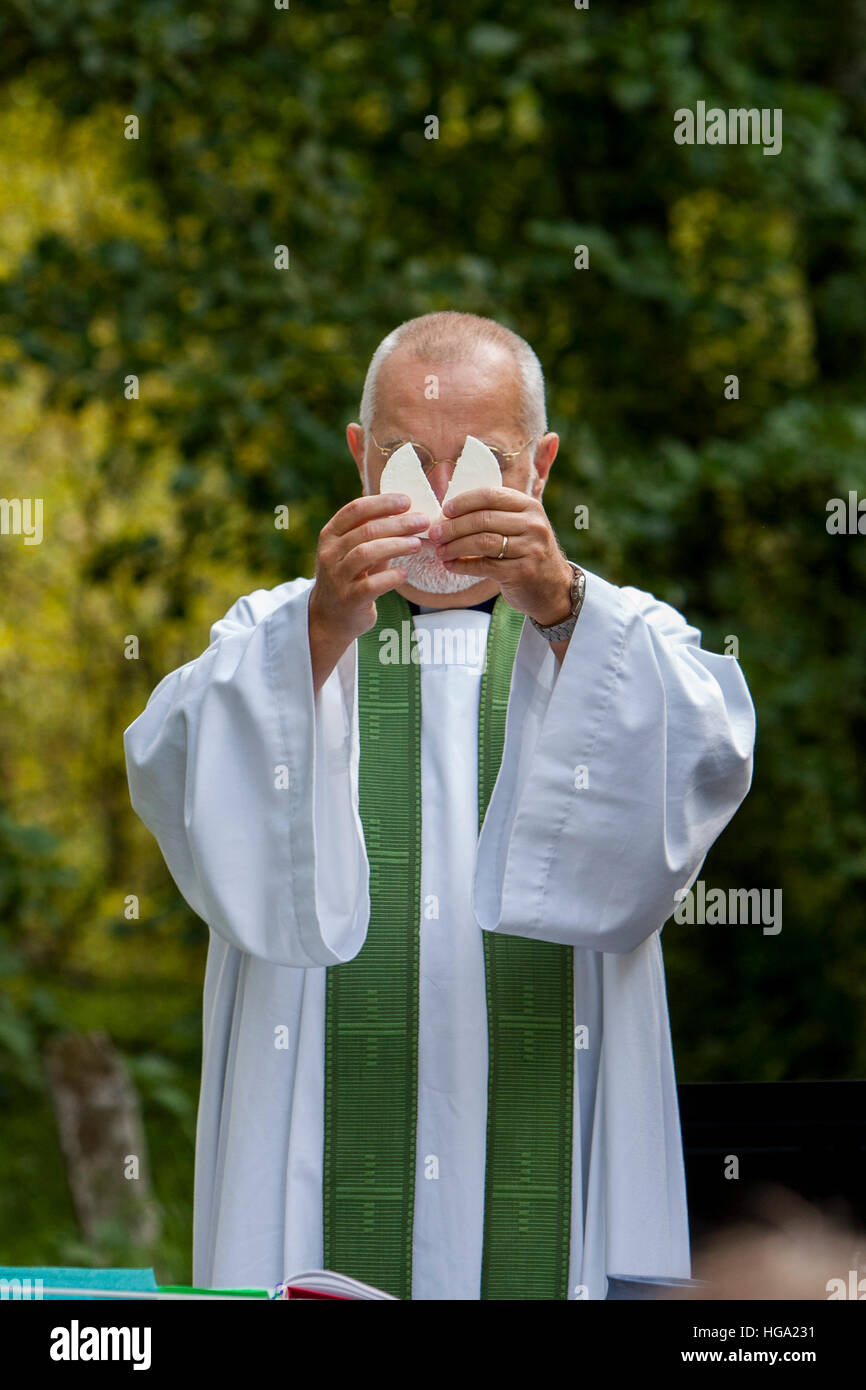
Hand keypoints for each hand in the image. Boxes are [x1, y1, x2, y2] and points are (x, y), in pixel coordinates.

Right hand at [309, 492, 428, 645]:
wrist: (330, 617)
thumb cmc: (350, 577)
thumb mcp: (354, 550)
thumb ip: (372, 532)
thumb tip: (407, 510)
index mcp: (330, 535)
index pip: (355, 510)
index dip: (383, 503)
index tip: (407, 501)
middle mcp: (330, 554)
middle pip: (366, 530)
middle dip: (398, 523)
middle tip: (422, 521)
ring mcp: (337, 577)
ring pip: (367, 553)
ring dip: (397, 545)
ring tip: (417, 544)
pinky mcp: (349, 599)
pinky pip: (372, 584)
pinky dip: (392, 576)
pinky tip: (405, 573)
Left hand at [428, 487, 574, 625]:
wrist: (553, 588)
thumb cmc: (528, 553)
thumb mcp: (521, 527)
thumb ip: (496, 515)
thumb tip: (450, 511)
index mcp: (530, 506)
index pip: (491, 495)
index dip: (464, 501)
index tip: (446, 510)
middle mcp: (533, 525)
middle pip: (484, 519)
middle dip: (454, 527)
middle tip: (435, 534)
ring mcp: (530, 549)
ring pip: (482, 542)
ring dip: (455, 547)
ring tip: (440, 551)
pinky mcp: (522, 572)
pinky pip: (484, 566)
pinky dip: (463, 566)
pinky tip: (451, 565)